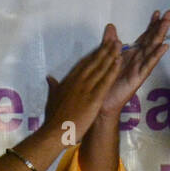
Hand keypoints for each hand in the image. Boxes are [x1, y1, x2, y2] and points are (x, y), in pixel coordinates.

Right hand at [38, 27, 122, 143]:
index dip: (94, 55)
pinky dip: (113, 70)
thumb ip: (53, 86)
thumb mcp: (52, 98)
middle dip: (104, 50)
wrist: (55, 130)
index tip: (102, 46)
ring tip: (119, 44)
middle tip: (114, 39)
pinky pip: (105, 81)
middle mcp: (78, 80)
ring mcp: (86, 88)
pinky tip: (119, 61)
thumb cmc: (54, 117)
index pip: (84, 64)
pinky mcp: (94, 98)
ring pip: (101, 68)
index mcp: (70, 81)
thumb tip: (50, 78)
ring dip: (111, 55)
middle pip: (94, 62)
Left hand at [98, 9, 169, 117]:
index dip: (151, 25)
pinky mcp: (139, 77)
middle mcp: (138, 60)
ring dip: (160, 36)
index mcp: (131, 54)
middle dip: (161, 26)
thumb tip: (111, 26)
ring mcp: (140, 68)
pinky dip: (157, 55)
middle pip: (152, 40)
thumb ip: (109, 42)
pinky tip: (164, 47)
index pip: (144, 37)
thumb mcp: (107, 58)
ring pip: (152, 49)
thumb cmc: (106, 82)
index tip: (157, 12)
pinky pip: (149, 64)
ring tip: (167, 24)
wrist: (103, 102)